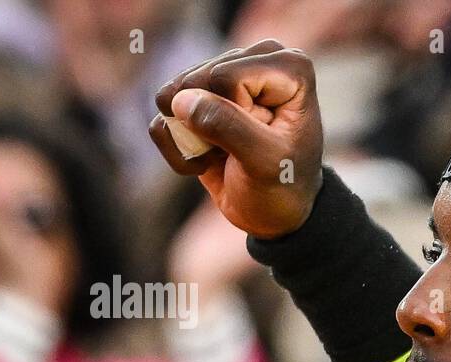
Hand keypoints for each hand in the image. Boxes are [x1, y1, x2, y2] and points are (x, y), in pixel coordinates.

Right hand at [149, 40, 324, 238]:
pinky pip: (162, 119)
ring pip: (172, 96)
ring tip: (224, 157)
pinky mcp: (198, 97)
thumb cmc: (284, 187)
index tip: (264, 142)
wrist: (275, 214)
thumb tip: (180, 100)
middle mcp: (256, 59)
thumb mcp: (265, 162)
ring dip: (190, 141)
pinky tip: (208, 161)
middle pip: (196, 81)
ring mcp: (224, 74)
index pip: (227, 78)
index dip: (235, 118)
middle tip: (242, 154)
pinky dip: (177, 150)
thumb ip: (228, 125)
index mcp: (288, 67)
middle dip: (208, 128)